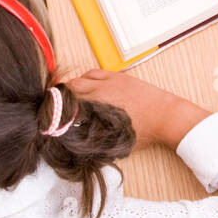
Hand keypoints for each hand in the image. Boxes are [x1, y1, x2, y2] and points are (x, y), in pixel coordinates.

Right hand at [67, 69, 207, 148]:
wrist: (166, 115)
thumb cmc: (145, 131)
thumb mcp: (118, 143)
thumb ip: (97, 142)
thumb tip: (80, 144)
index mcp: (100, 107)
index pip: (68, 105)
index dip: (56, 111)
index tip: (50, 118)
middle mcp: (102, 91)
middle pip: (70, 89)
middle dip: (60, 98)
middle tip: (54, 108)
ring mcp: (110, 81)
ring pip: (81, 79)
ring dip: (71, 87)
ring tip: (67, 97)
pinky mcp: (118, 76)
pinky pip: (94, 73)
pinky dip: (86, 78)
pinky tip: (85, 86)